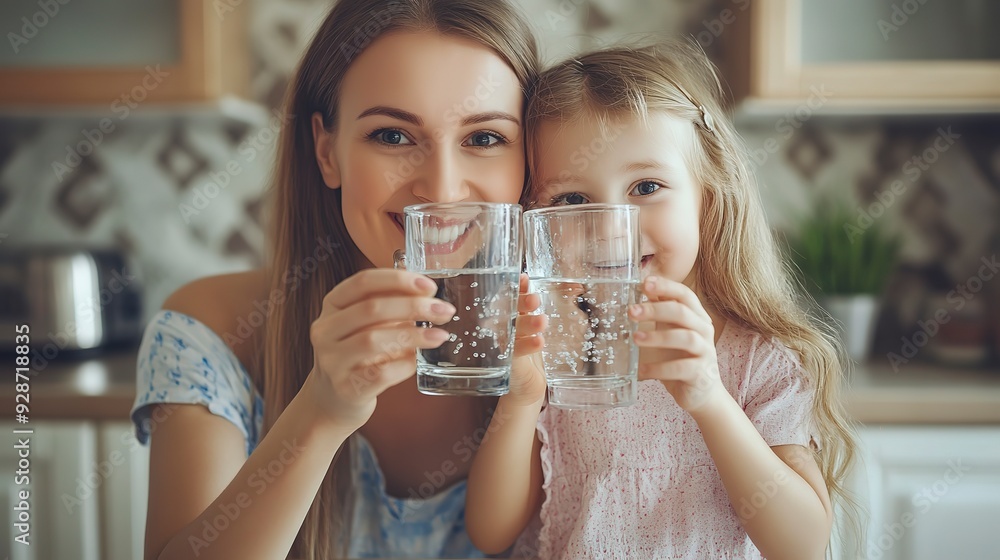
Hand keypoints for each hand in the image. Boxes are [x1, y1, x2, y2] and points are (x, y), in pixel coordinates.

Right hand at [304, 269, 455, 430]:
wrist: (335, 399)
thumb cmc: (359, 353)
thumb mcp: (368, 323)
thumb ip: (391, 304)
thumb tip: (428, 292)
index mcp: (333, 305)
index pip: (362, 282)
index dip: (398, 280)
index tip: (429, 286)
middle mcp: (326, 330)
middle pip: (371, 309)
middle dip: (413, 306)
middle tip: (444, 311)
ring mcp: (332, 361)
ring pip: (372, 340)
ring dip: (413, 335)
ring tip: (440, 336)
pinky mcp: (345, 389)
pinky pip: (380, 373)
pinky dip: (405, 364)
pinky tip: (417, 361)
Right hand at [507, 274, 546, 406]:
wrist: (526, 385)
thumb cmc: (526, 353)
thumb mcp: (528, 329)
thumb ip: (527, 310)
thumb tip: (529, 283)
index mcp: (506, 319)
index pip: (508, 298)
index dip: (516, 288)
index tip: (524, 279)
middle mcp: (500, 330)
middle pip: (508, 312)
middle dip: (522, 304)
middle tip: (535, 299)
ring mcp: (501, 346)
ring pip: (512, 331)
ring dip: (528, 324)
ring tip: (543, 321)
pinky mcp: (506, 364)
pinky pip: (516, 352)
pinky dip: (528, 346)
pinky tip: (539, 341)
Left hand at [629, 276, 724, 412]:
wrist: (701, 391)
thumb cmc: (681, 357)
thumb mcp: (670, 330)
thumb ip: (661, 312)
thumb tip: (642, 288)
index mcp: (696, 317)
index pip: (685, 295)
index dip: (666, 287)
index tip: (645, 283)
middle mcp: (704, 330)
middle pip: (683, 312)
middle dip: (656, 309)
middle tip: (631, 311)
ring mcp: (705, 352)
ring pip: (686, 338)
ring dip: (658, 337)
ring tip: (635, 339)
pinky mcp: (701, 373)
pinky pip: (681, 368)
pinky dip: (660, 368)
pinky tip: (643, 370)